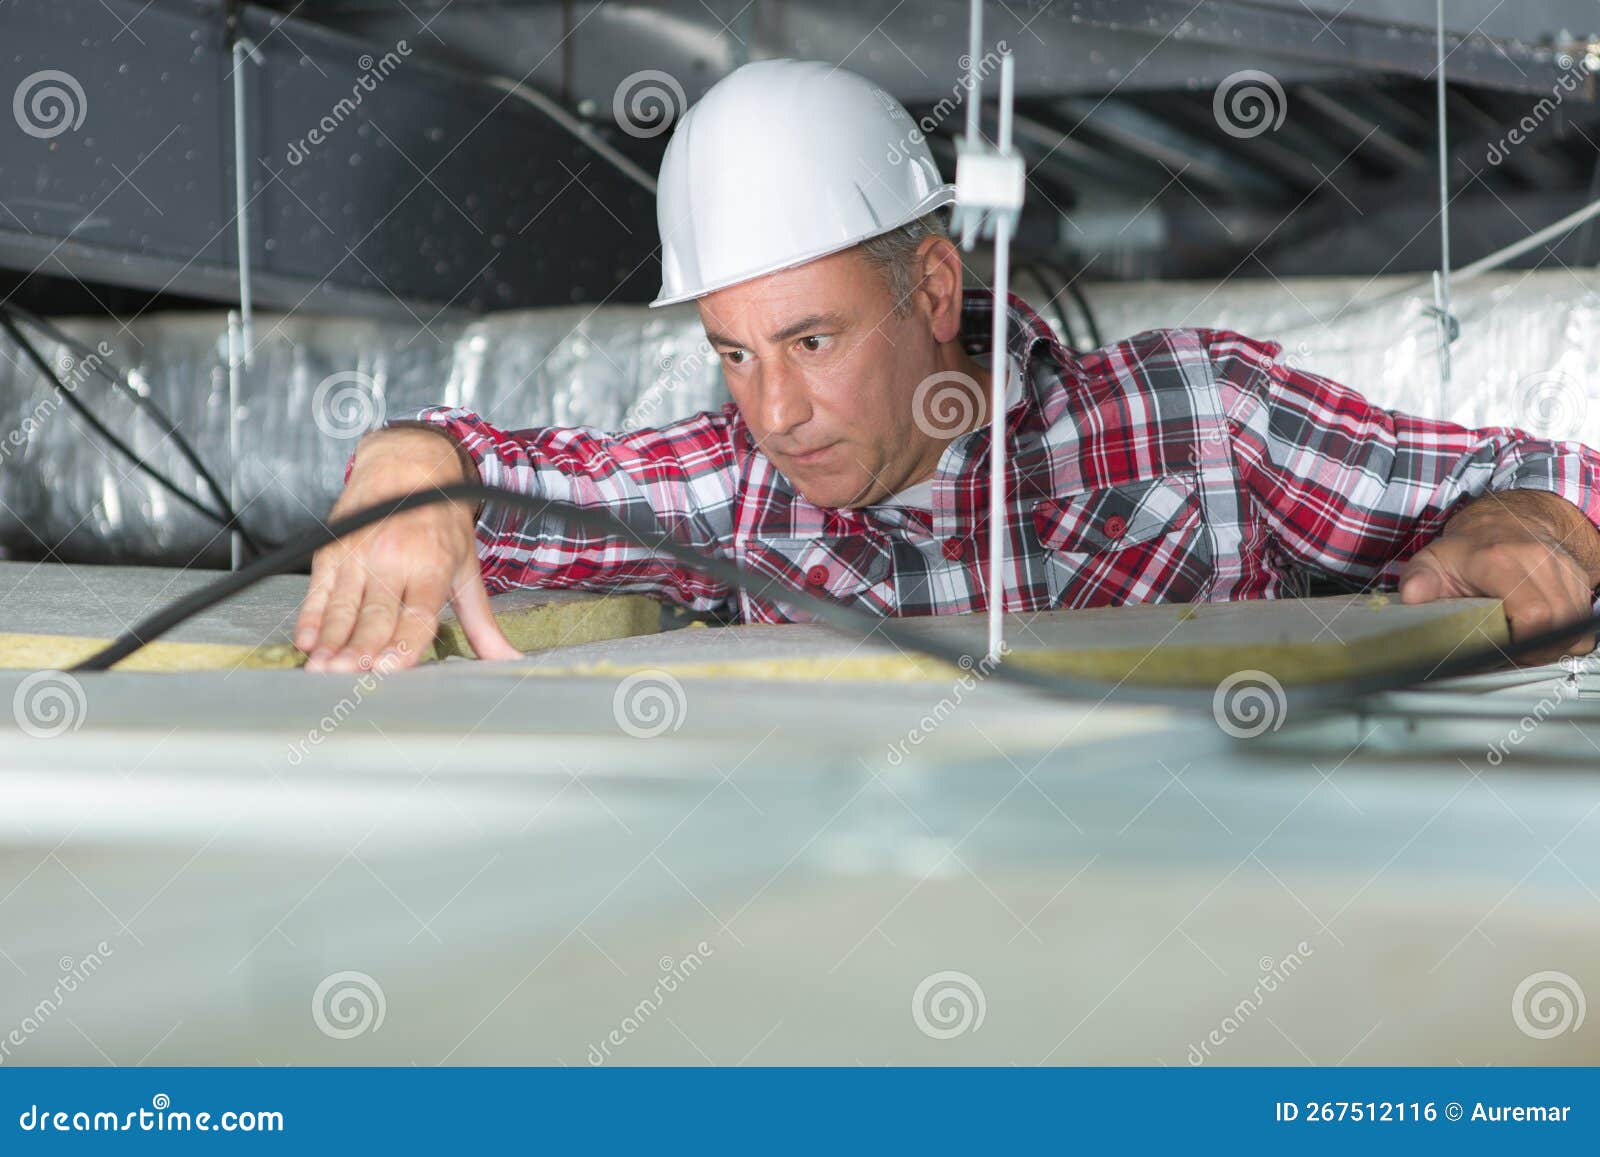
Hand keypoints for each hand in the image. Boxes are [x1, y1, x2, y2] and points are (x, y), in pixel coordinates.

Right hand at [294, 426, 520, 671]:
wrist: (406, 464)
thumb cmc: (440, 523)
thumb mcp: (466, 568)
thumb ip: (481, 622)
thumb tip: (508, 660)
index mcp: (432, 566)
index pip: (417, 614)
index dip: (403, 643)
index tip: (388, 669)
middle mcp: (394, 560)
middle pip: (375, 615)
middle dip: (360, 648)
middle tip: (346, 677)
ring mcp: (358, 555)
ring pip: (343, 607)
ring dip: (331, 640)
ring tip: (321, 670)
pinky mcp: (332, 551)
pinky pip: (318, 591)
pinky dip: (310, 617)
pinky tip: (305, 641)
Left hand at [1399, 492, 1597, 664]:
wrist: (1503, 520)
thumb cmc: (1468, 548)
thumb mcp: (1433, 559)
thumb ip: (1419, 578)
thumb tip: (1412, 596)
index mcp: (1500, 559)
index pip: (1531, 613)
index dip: (1520, 641)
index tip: (1498, 651)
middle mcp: (1539, 560)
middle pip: (1556, 623)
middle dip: (1533, 649)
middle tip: (1507, 655)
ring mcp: (1563, 568)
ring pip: (1573, 623)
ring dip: (1549, 645)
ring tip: (1521, 646)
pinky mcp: (1578, 578)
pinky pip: (1581, 619)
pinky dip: (1563, 635)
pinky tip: (1540, 635)